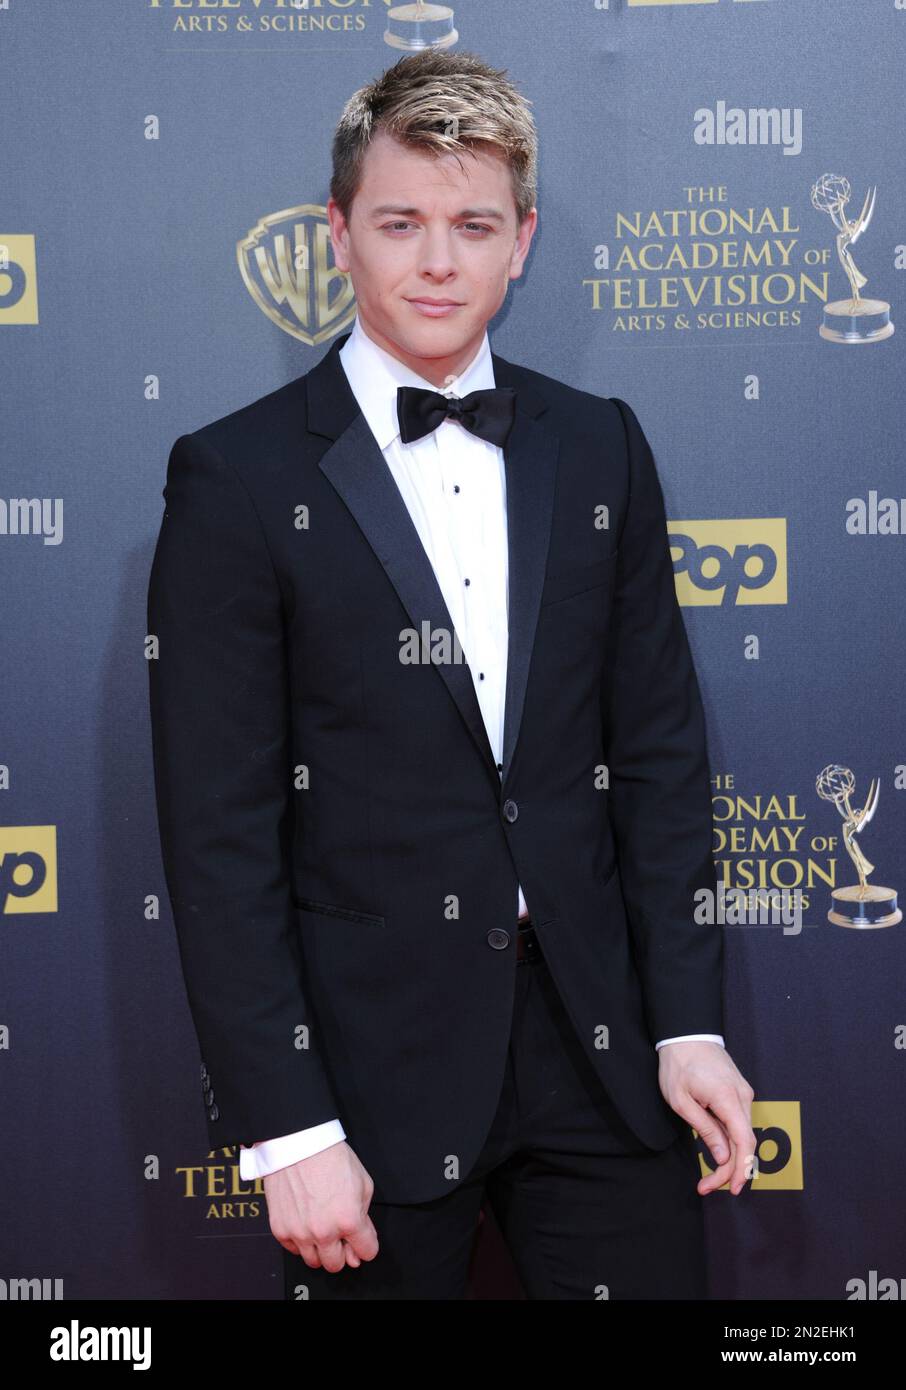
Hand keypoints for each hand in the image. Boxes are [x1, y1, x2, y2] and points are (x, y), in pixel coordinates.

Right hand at [263, 1140, 378, 1271]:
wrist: (298, 1142)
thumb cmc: (331, 1158)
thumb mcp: (363, 1183)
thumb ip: (364, 1218)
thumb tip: (358, 1246)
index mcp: (349, 1220)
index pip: (366, 1253)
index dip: (366, 1245)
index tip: (362, 1240)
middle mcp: (324, 1232)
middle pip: (337, 1264)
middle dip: (343, 1252)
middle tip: (340, 1235)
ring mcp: (300, 1233)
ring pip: (314, 1262)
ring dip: (321, 1250)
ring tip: (322, 1228)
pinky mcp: (280, 1229)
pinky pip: (293, 1250)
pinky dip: (301, 1242)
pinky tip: (306, 1223)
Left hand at [657, 1041, 755, 1196]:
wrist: (687, 1033)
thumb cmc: (678, 1064)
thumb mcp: (681, 1100)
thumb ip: (704, 1128)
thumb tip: (723, 1157)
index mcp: (728, 1098)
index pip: (744, 1142)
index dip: (740, 1170)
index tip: (730, 1189)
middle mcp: (743, 1097)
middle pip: (744, 1142)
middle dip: (730, 1169)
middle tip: (707, 1186)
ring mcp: (744, 1093)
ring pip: (743, 1133)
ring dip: (730, 1156)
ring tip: (709, 1175)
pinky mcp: (739, 1092)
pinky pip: (739, 1122)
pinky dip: (731, 1140)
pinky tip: (717, 1151)